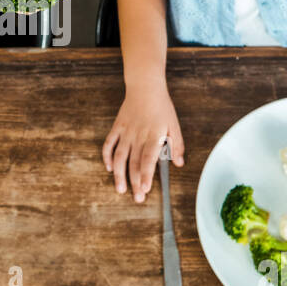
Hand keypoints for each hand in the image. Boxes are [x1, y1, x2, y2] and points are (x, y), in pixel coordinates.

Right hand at [101, 84, 184, 202]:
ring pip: (119, 157)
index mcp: (153, 136)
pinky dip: (107, 157)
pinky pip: (109, 144)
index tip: (145, 189)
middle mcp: (138, 136)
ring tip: (121, 189)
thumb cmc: (162, 106)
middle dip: (135, 182)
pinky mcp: (117, 128)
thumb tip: (179, 163)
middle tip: (137, 198)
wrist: (145, 87)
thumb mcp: (174, 124)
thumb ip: (177, 144)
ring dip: (119, 175)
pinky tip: (109, 168)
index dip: (146, 175)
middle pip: (134, 163)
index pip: (148, 159)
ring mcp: (125, 132)